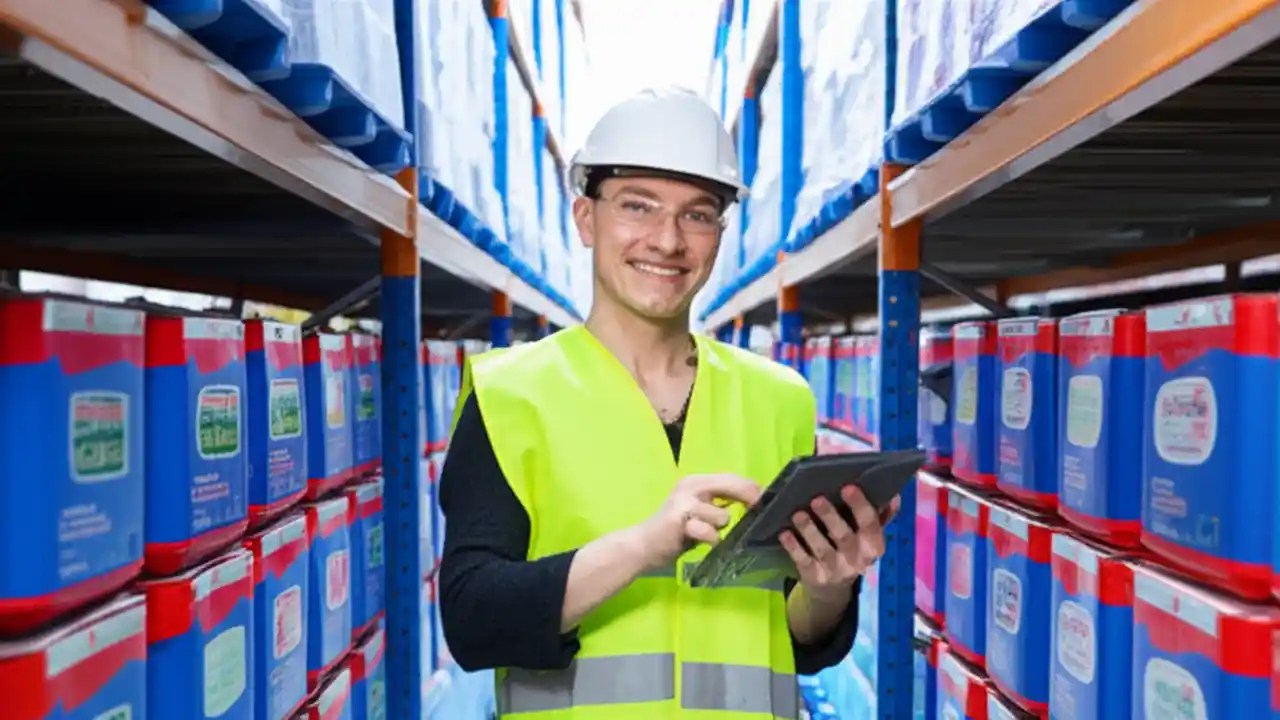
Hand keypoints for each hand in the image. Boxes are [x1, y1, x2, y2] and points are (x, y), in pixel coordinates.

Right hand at [637, 473, 762, 571]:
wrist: (643, 545)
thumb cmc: (675, 531)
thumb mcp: (700, 512)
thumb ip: (720, 504)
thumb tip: (753, 501)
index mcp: (696, 481)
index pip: (730, 478)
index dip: (751, 487)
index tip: (767, 500)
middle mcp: (690, 485)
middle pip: (730, 485)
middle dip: (749, 497)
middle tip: (759, 511)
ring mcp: (683, 502)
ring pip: (722, 515)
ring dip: (719, 529)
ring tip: (704, 535)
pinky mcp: (679, 520)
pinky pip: (709, 531)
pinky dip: (710, 539)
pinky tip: (700, 542)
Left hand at [780, 485, 900, 602]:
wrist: (832, 588)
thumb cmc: (851, 548)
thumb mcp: (867, 535)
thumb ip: (880, 514)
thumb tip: (894, 495)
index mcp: (873, 544)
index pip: (871, 525)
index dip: (860, 506)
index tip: (848, 487)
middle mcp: (857, 559)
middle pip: (844, 537)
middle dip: (831, 517)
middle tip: (817, 499)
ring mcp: (835, 570)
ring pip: (823, 549)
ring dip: (810, 530)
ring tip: (798, 514)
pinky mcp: (815, 577)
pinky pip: (803, 561)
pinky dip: (794, 547)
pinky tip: (785, 533)